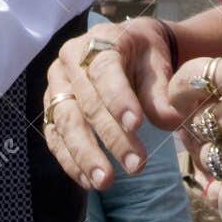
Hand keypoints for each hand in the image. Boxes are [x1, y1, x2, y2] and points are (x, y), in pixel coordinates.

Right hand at [43, 17, 177, 191]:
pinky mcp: (51, 108)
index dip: (119, 98)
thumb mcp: (157, 64)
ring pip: (66, 121)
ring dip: (85, 155)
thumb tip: (170, 121)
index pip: (105, 70)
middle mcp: (70, 60)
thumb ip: (160, 92)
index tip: (137, 125)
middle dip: (111, 136)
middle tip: (136, 165)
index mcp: (100, 40)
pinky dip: (70, 160)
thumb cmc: (144, 56)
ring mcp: (57, 85)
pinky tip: (88, 181)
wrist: (128, 49)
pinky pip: (55, 136)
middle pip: (86, 101)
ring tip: (106, 181)